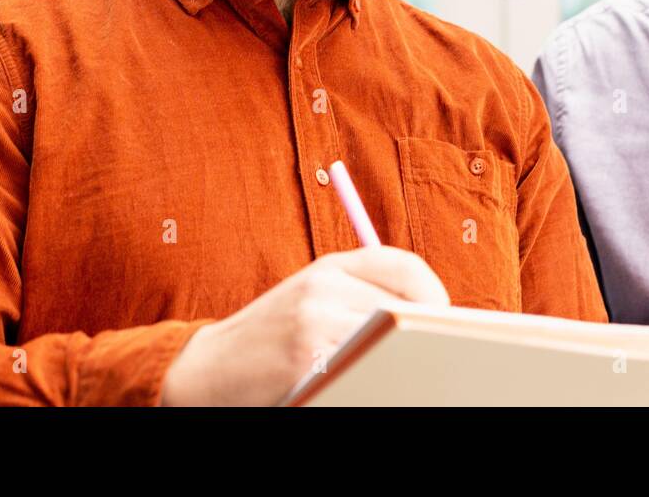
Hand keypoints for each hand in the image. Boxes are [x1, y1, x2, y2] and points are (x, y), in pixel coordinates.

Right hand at [160, 246, 448, 405]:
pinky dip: (373, 377)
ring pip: (388, 338)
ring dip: (401, 357)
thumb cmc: (272, 336)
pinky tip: (369, 383)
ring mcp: (314, 324)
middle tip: (430, 352)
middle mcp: (323, 287)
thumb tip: (433, 311)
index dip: (433, 293)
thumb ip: (361, 291)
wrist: (207, 370)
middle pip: (405, 304)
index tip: (441, 319)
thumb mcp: (312, 295)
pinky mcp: (308, 362)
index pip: (405, 265)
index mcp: (330, 266)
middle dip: (422, 331)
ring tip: (403, 369)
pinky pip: (362, 368)